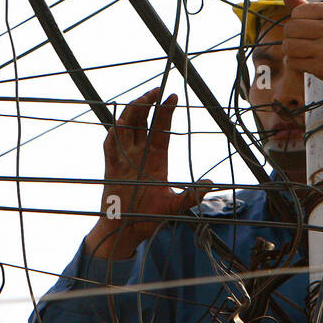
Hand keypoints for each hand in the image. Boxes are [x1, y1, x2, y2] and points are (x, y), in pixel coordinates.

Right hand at [83, 87, 211, 259]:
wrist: (126, 232)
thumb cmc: (149, 217)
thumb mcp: (174, 205)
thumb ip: (191, 196)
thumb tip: (212, 184)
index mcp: (157, 158)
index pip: (161, 129)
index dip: (166, 112)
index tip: (173, 96)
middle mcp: (140, 154)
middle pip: (143, 122)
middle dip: (149, 104)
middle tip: (157, 90)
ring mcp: (124, 159)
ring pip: (127, 128)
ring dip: (133, 112)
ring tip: (142, 99)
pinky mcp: (111, 168)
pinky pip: (110, 146)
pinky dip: (114, 133)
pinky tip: (119, 122)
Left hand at [281, 0, 322, 139]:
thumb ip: (311, 8)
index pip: (298, 12)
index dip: (298, 21)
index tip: (309, 30)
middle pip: (290, 28)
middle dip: (292, 36)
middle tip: (303, 42)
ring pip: (288, 46)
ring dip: (291, 51)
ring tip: (303, 53)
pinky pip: (292, 62)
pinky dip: (294, 64)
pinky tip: (306, 63)